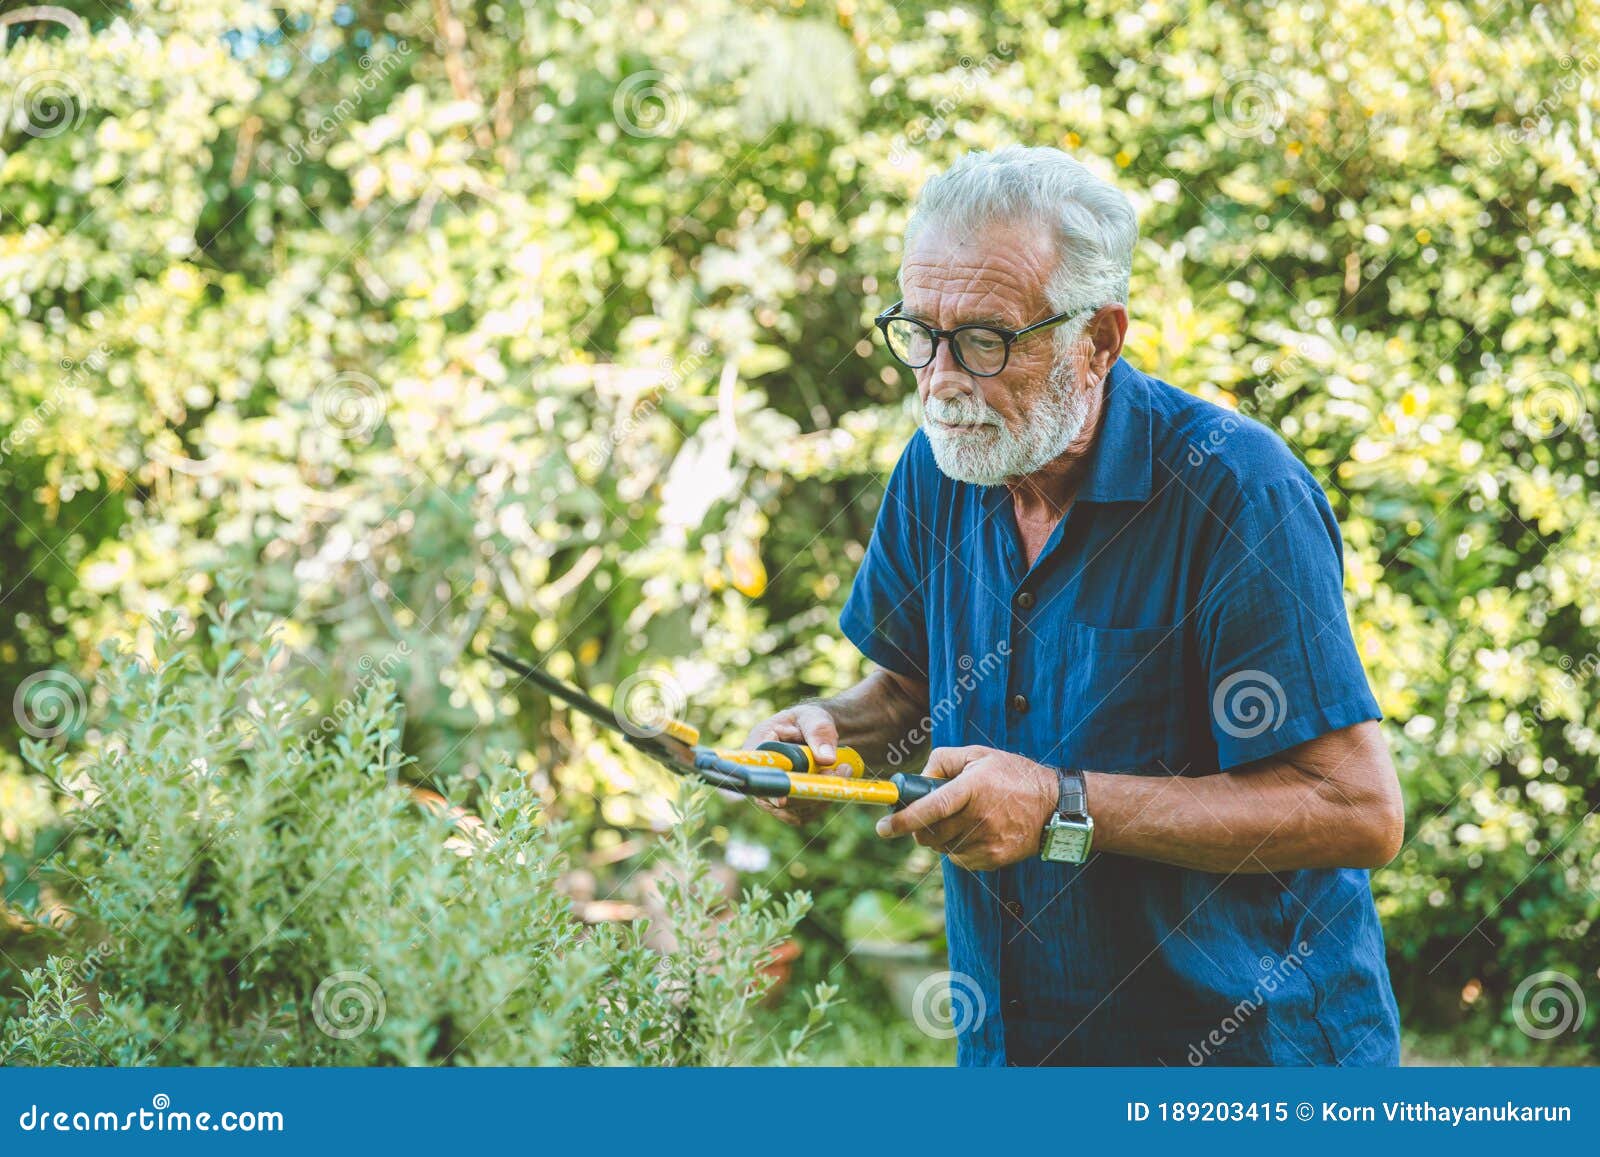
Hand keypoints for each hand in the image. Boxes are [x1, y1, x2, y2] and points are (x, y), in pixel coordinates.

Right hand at [740, 703, 841, 827]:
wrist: (817, 733)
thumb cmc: (809, 721)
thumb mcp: (815, 719)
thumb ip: (819, 733)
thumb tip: (826, 759)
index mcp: (757, 746)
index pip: (754, 773)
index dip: (766, 788)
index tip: (782, 800)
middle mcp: (760, 774)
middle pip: (773, 798)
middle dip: (807, 790)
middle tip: (837, 770)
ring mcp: (771, 792)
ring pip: (791, 810)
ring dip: (819, 796)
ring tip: (843, 769)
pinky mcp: (788, 806)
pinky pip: (803, 815)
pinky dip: (822, 802)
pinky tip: (835, 780)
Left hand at [874, 745, 1057, 870]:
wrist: (1055, 806)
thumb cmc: (1013, 775)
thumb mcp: (979, 755)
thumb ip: (944, 760)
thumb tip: (920, 779)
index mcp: (973, 788)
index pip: (930, 808)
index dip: (902, 819)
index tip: (882, 828)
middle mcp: (978, 817)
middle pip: (929, 833)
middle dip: (917, 827)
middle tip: (924, 816)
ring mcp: (987, 841)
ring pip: (942, 847)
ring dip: (939, 837)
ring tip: (957, 819)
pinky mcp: (993, 859)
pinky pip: (959, 859)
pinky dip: (957, 849)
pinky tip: (973, 832)